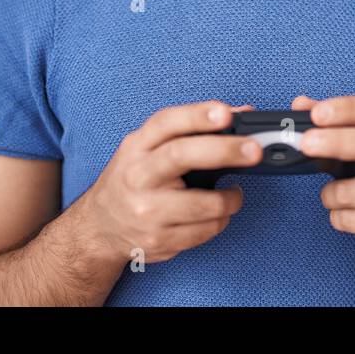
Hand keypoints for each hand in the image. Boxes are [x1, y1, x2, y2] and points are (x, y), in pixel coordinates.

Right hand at [85, 101, 259, 263]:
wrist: (100, 226)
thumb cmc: (134, 179)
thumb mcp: (150, 147)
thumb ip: (191, 129)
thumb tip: (242, 114)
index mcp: (137, 146)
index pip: (166, 122)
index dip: (197, 115)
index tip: (226, 113)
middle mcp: (137, 175)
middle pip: (181, 155)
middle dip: (224, 150)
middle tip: (254, 150)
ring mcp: (146, 210)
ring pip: (202, 203)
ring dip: (230, 198)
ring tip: (234, 194)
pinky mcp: (158, 239)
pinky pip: (204, 231)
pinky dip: (219, 221)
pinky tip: (216, 214)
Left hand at [292, 94, 354, 259]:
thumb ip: (349, 120)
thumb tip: (303, 106)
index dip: (348, 108)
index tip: (319, 113)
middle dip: (336, 141)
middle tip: (306, 143)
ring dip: (331, 192)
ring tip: (334, 192)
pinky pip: (352, 221)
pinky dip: (338, 215)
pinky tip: (347, 212)